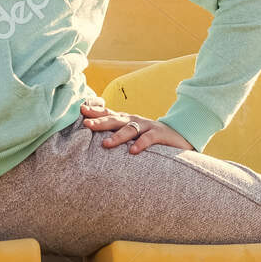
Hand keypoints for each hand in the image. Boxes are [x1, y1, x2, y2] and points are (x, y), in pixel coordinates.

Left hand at [80, 100, 194, 152]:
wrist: (179, 137)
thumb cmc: (150, 138)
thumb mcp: (131, 135)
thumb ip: (116, 134)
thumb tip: (93, 141)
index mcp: (125, 119)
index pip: (108, 113)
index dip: (94, 112)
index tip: (80, 110)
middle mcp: (134, 120)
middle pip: (115, 119)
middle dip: (100, 121)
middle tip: (86, 124)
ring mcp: (147, 126)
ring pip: (130, 129)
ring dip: (117, 136)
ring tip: (105, 144)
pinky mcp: (160, 134)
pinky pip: (149, 138)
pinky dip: (140, 144)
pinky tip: (132, 151)